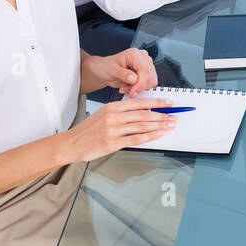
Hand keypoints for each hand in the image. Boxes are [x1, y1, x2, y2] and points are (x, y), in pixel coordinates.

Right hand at [62, 97, 176, 163]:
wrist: (72, 143)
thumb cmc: (89, 129)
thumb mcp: (104, 114)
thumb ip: (122, 112)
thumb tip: (144, 111)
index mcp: (112, 107)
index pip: (139, 102)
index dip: (156, 102)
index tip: (168, 102)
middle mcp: (113, 117)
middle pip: (143, 114)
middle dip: (162, 115)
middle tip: (174, 116)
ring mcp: (113, 130)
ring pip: (142, 126)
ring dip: (159, 125)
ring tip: (170, 125)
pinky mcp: (113, 143)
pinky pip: (135, 138)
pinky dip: (149, 136)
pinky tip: (158, 135)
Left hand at [91, 48, 157, 97]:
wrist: (105, 70)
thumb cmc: (107, 67)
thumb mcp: (111, 70)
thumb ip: (123, 74)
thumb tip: (134, 79)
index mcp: (134, 54)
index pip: (145, 69)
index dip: (141, 83)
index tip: (133, 92)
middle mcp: (143, 58)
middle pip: (150, 77)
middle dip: (139, 87)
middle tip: (126, 89)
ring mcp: (146, 65)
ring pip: (151, 82)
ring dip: (138, 89)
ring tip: (126, 87)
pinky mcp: (147, 73)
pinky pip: (149, 85)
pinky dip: (139, 89)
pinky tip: (130, 87)